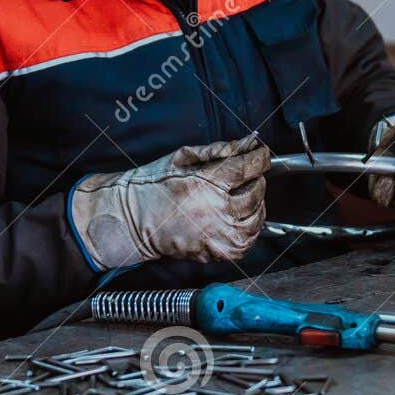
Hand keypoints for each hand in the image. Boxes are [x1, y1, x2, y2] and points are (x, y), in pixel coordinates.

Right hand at [70, 134, 270, 268]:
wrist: (133, 219)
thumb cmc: (154, 186)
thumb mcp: (184, 158)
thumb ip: (221, 150)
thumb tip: (249, 142)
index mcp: (206, 183)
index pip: (248, 167)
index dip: (260, 157)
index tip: (260, 154)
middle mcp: (216, 211)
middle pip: (256, 192)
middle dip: (256, 180)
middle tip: (246, 176)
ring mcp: (218, 235)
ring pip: (257, 218)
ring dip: (256, 205)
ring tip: (242, 197)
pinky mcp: (217, 252)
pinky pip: (247, 241)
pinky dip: (249, 228)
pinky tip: (237, 218)